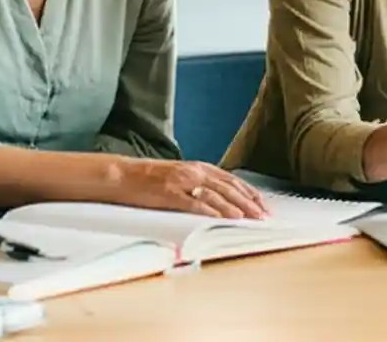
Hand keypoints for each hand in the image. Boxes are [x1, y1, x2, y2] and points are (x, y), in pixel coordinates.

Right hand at [116, 159, 270, 219]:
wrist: (122, 175)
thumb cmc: (150, 179)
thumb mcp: (181, 176)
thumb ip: (200, 184)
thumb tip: (222, 199)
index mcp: (199, 167)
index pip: (232, 181)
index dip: (250, 193)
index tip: (264, 205)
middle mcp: (194, 172)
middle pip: (228, 188)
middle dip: (249, 202)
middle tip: (263, 216)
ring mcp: (182, 182)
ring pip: (215, 196)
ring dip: (234, 208)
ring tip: (249, 218)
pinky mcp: (169, 194)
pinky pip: (193, 204)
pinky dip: (210, 211)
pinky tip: (221, 219)